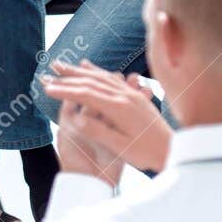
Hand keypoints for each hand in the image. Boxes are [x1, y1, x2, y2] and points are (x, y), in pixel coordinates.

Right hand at [42, 60, 169, 178]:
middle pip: (92, 80)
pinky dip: (97, 72)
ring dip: (81, 71)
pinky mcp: (136, 96)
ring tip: (64, 67)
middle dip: (69, 75)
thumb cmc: (147, 154)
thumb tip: (78, 118)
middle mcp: (125, 96)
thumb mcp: (121, 147)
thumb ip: (99, 131)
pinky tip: (91, 69)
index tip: (47, 89)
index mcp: (120, 108)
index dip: (65, 90)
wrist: (173, 151)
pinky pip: (112, 79)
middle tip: (50, 70)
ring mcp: (131, 95)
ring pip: (101, 77)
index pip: (86, 94)